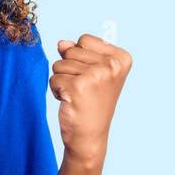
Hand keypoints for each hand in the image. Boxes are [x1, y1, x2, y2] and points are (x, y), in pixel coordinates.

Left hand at [50, 33, 132, 167]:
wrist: (89, 135)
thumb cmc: (91, 103)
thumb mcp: (91, 72)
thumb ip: (78, 52)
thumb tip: (61, 43)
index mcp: (121, 58)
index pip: (84, 39)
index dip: (80, 57)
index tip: (93, 77)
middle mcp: (111, 65)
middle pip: (70, 50)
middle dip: (69, 69)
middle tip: (83, 89)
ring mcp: (95, 75)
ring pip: (59, 64)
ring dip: (63, 80)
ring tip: (77, 95)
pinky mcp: (78, 87)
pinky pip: (53, 78)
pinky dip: (56, 90)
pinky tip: (70, 101)